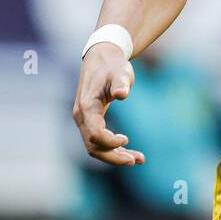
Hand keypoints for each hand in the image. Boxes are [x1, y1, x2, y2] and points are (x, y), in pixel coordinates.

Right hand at [72, 42, 144, 165]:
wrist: (101, 58)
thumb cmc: (112, 66)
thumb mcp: (119, 72)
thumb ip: (120, 83)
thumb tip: (122, 94)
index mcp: (86, 107)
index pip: (94, 133)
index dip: (110, 142)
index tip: (127, 140)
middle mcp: (82, 117)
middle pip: (93, 147)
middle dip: (114, 157)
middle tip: (136, 161)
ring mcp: (85, 121)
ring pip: (96, 148)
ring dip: (115, 156)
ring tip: (138, 160)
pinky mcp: (92, 122)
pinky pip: (100, 142)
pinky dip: (114, 149)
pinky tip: (131, 152)